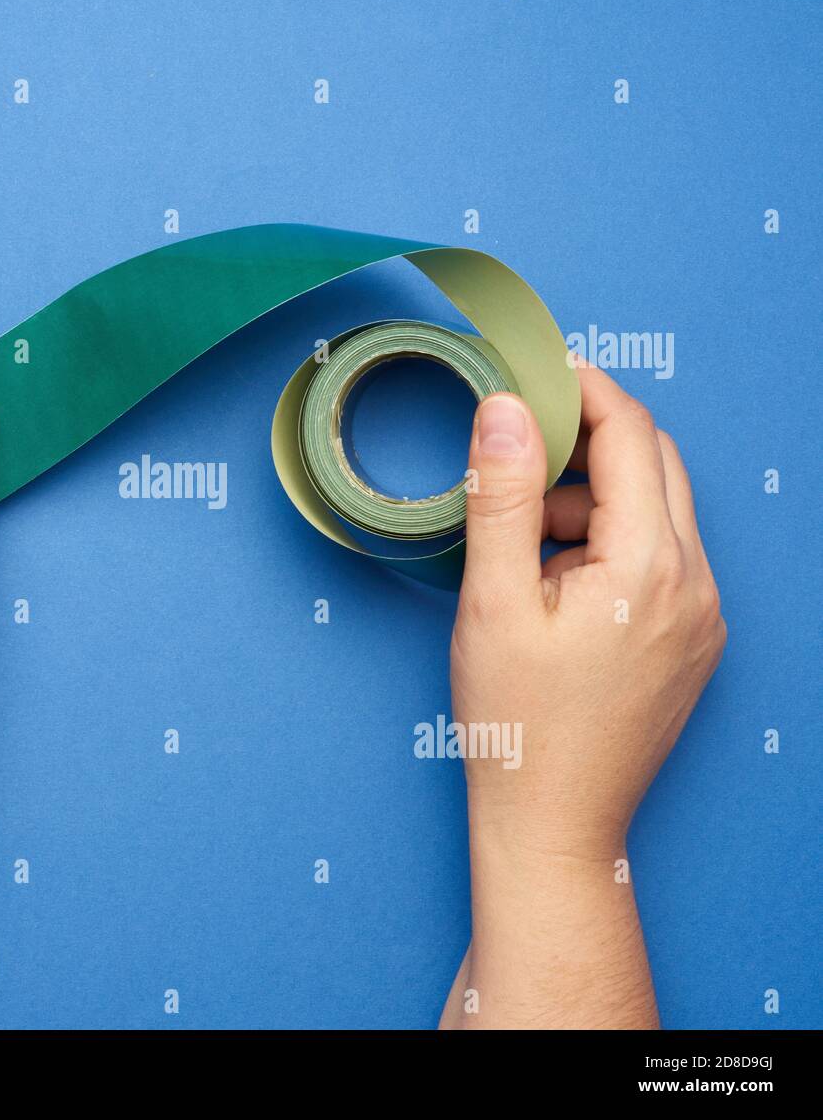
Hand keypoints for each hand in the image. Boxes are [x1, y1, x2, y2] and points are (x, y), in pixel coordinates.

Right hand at [442, 361, 724, 1027]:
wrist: (555, 823)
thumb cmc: (517, 723)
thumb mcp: (493, 601)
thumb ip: (504, 496)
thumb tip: (507, 408)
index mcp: (651, 566)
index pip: (631, 436)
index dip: (582, 390)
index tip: (535, 372)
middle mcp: (696, 584)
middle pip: (654, 466)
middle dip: (586, 444)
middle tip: (517, 452)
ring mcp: (702, 616)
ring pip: (655, 514)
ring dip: (591, 504)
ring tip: (522, 553)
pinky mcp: (691, 641)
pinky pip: (659, 560)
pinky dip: (607, 547)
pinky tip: (554, 588)